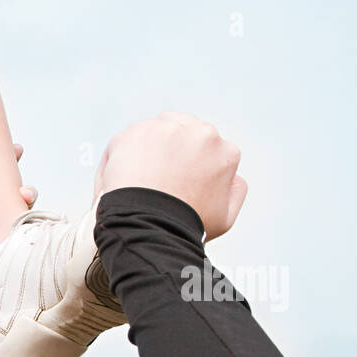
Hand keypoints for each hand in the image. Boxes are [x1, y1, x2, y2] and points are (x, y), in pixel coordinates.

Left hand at [0, 143, 34, 313]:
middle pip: (14, 187)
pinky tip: (31, 214)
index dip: (5, 161)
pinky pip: (35, 225)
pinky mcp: (25, 242)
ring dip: (28, 196)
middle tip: (18, 164)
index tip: (16, 149)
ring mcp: (14, 226)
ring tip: (24, 196)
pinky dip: (35, 217)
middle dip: (19, 173)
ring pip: (26, 204)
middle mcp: (0, 214)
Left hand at [94, 112, 246, 239]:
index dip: (190, 168)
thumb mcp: (225, 217)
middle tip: (156, 181)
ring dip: (151, 146)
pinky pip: (128, 139)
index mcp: (225, 152)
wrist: (148, 226)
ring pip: (159, 130)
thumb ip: (236, 191)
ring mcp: (169, 128)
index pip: (208, 151)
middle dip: (172, 152)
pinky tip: (121, 178)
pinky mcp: (138, 131)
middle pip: (186, 135)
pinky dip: (122, 155)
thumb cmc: (184, 227)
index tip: (176, 185)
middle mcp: (201, 133)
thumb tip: (234, 175)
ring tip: (141, 177)